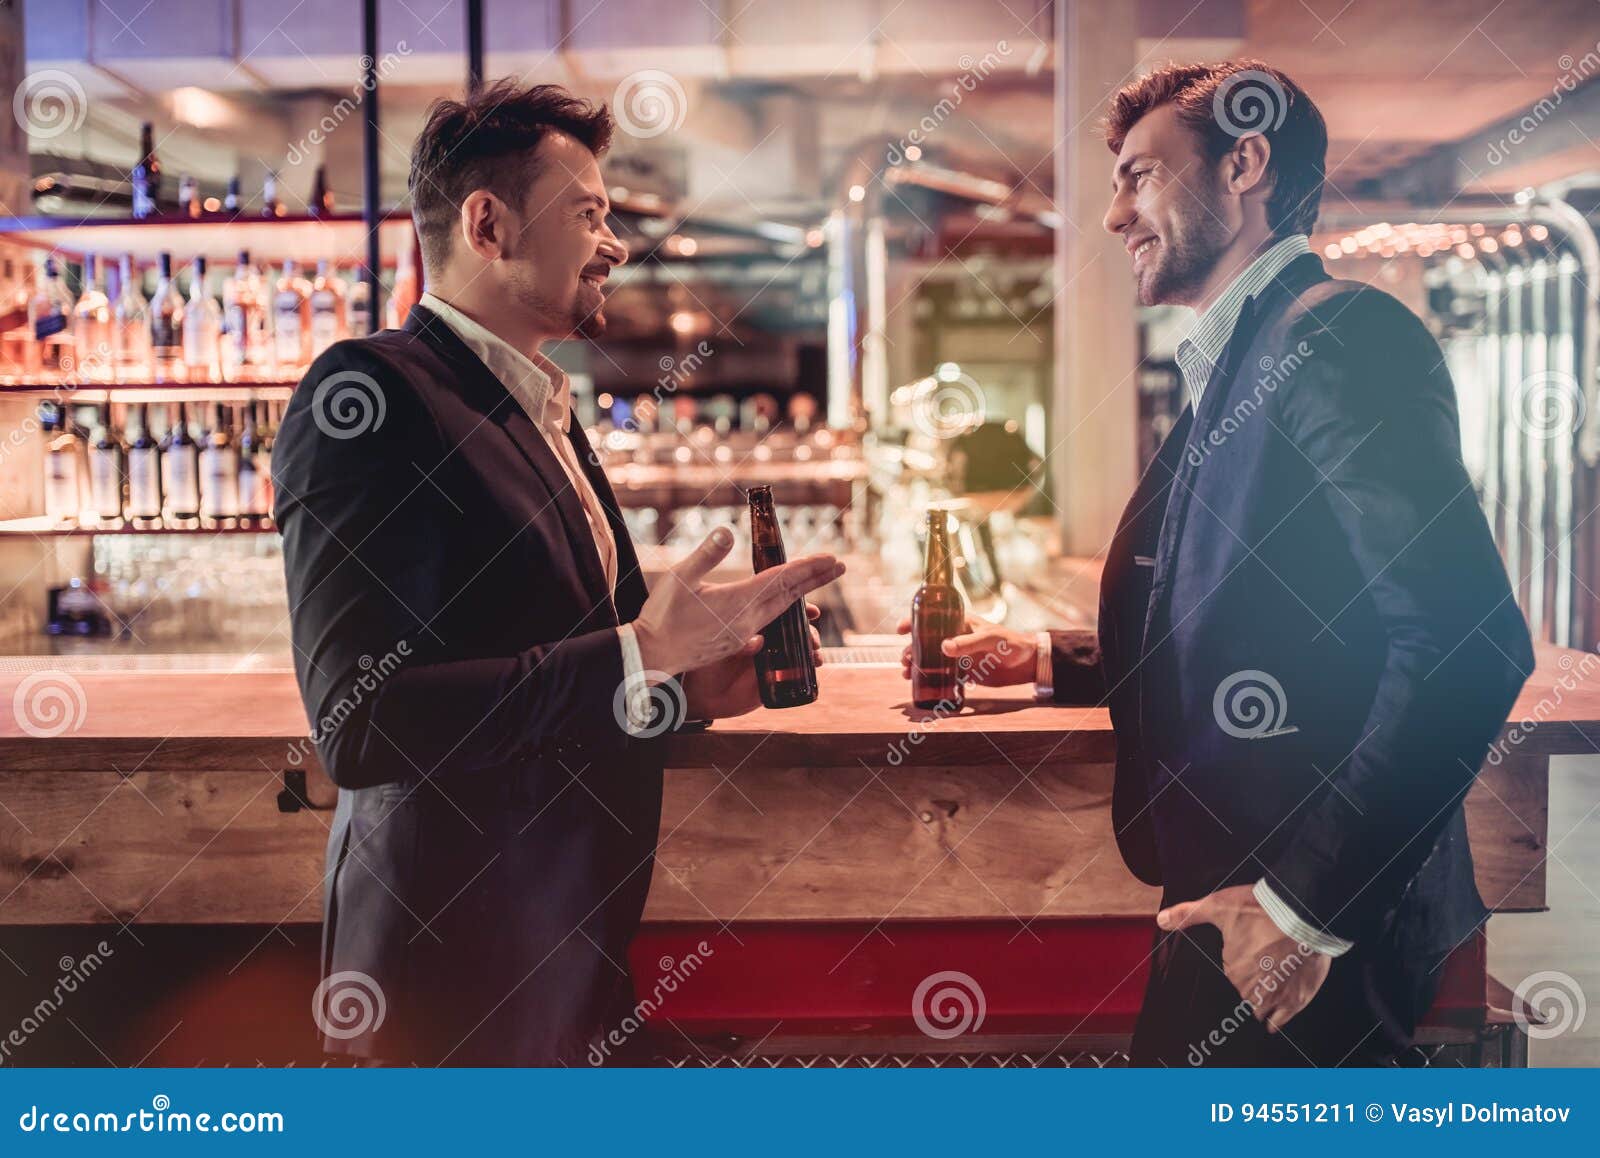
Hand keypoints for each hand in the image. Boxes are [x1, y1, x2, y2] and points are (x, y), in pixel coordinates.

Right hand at [633, 526, 842, 677]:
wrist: (653, 655)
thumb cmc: (663, 615)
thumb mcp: (680, 577)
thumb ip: (706, 554)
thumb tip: (727, 530)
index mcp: (738, 601)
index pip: (782, 580)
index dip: (808, 568)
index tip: (831, 558)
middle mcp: (748, 620)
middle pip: (790, 596)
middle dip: (816, 579)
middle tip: (839, 565)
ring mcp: (744, 634)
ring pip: (781, 610)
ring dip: (802, 594)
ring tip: (817, 582)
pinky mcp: (737, 643)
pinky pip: (769, 622)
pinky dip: (783, 609)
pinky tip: (785, 606)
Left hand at [684, 603, 822, 718]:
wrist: (699, 695)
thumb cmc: (703, 663)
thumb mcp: (718, 648)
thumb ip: (737, 643)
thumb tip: (757, 641)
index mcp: (753, 624)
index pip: (780, 609)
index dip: (799, 609)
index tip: (813, 611)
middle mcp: (766, 639)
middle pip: (795, 628)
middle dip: (809, 630)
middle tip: (812, 638)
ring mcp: (772, 659)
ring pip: (800, 648)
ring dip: (812, 647)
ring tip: (815, 652)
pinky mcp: (774, 679)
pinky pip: (798, 672)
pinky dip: (810, 667)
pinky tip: (815, 665)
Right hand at [896, 612, 1036, 686]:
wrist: (1027, 663)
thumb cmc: (1011, 643)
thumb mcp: (990, 639)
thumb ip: (968, 643)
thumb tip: (943, 647)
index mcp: (959, 623)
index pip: (932, 618)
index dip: (913, 621)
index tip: (899, 630)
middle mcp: (955, 638)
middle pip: (926, 642)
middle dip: (911, 651)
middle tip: (905, 663)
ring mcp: (959, 656)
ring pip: (931, 660)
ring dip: (917, 666)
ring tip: (907, 675)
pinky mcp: (965, 672)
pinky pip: (943, 676)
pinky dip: (931, 681)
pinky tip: (922, 687)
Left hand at [1157, 884, 1331, 1032]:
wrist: (1304, 914)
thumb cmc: (1261, 909)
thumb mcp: (1218, 905)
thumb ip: (1189, 914)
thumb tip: (1161, 920)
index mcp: (1232, 970)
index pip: (1228, 979)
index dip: (1235, 968)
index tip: (1242, 960)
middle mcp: (1250, 989)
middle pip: (1243, 995)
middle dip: (1247, 986)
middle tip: (1256, 971)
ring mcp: (1275, 997)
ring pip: (1259, 1010)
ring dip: (1259, 1002)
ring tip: (1264, 991)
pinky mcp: (1297, 1000)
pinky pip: (1280, 1021)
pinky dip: (1276, 1019)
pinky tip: (1273, 1018)